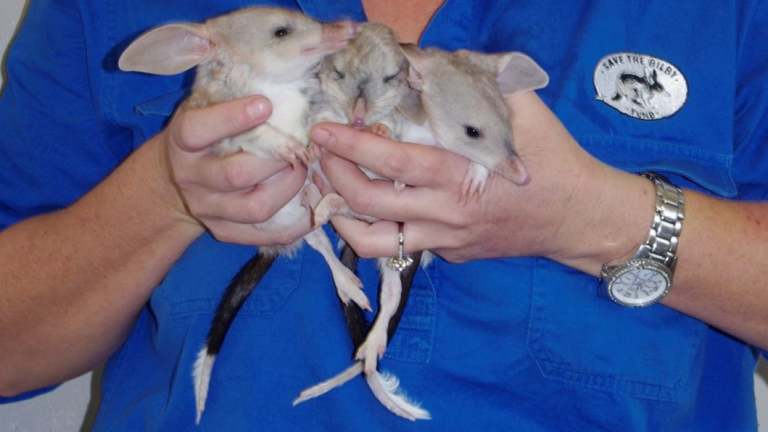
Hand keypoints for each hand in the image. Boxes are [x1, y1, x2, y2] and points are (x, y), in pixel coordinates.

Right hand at [160, 95, 309, 244]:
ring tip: (305, 170)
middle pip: (235, 174)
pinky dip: (295, 223)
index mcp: (183, 142)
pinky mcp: (224, 232)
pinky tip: (312, 206)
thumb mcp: (206, 108)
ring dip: (290, 188)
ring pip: (255, 208)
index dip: (232, 118)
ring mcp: (207, 209)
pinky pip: (264, 235)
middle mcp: (191, 178)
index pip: (198, 130)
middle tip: (302, 147)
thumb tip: (281, 79)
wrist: (178, 179)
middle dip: (277, 160)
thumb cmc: (207, 133)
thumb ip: (231, 98)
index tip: (266, 104)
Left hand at [313, 92, 651, 272]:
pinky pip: (399, 248)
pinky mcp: (448, 256)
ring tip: (328, 191)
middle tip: (320, 153)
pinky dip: (372, 230)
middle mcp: (447, 214)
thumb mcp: (524, 109)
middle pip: (371, 203)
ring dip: (341, 216)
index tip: (324, 130)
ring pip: (374, 242)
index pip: (394, 163)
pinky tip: (364, 209)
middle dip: (333, 175)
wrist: (578, 216)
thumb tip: (425, 59)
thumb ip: (477, 80)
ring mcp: (445, 241)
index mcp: (462, 175)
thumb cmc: (553, 158)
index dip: (353, 145)